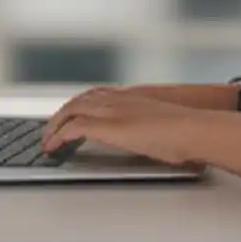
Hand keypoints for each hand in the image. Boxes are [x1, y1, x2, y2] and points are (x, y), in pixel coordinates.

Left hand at [39, 86, 204, 166]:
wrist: (193, 127)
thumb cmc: (186, 130)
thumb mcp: (162, 123)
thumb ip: (150, 126)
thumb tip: (152, 139)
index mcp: (130, 97)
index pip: (94, 94)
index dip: (78, 104)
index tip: (69, 114)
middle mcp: (117, 99)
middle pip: (77, 100)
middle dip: (60, 115)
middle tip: (50, 130)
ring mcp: (111, 111)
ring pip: (70, 110)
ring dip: (55, 125)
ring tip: (47, 141)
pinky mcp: (107, 126)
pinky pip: (73, 128)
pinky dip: (59, 136)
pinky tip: (54, 147)